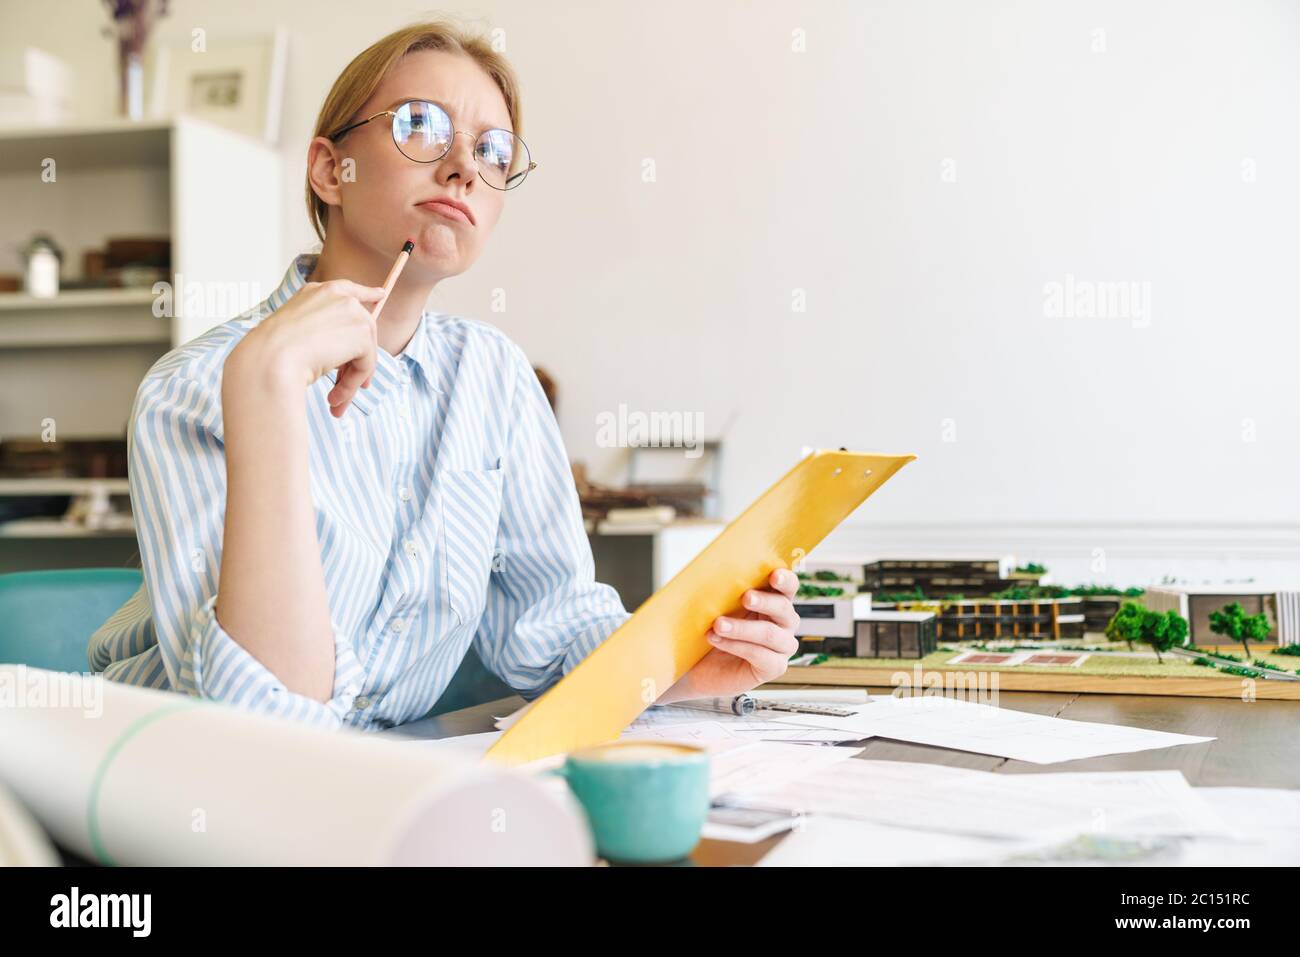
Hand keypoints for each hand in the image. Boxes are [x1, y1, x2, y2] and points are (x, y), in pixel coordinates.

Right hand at [226, 279, 385, 417]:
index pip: (349, 290)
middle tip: (341, 390)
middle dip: (354, 363)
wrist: (270, 358)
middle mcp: (337, 295)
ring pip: (363, 352)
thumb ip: (325, 332)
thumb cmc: (272, 352)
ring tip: (334, 401)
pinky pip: (365, 365)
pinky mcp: (362, 331)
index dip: (367, 294)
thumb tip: (354, 350)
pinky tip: (334, 397)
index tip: (380, 295)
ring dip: (349, 380)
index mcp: (316, 292)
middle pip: (361, 331)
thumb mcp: (298, 333)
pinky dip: (351, 384)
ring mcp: (352, 310)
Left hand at [658, 568, 800, 702]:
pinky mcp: (774, 667)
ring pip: (770, 634)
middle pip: (784, 609)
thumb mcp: (717, 606)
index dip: (785, 580)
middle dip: (765, 601)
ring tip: (718, 624)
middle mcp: (784, 623)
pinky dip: (737, 646)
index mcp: (775, 600)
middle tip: (746, 597)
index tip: (774, 575)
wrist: (699, 665)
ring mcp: (782, 647)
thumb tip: (713, 572)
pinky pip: (761, 655)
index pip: (789, 587)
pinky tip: (717, 640)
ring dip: (743, 628)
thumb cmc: (711, 628)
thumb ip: (724, 591)